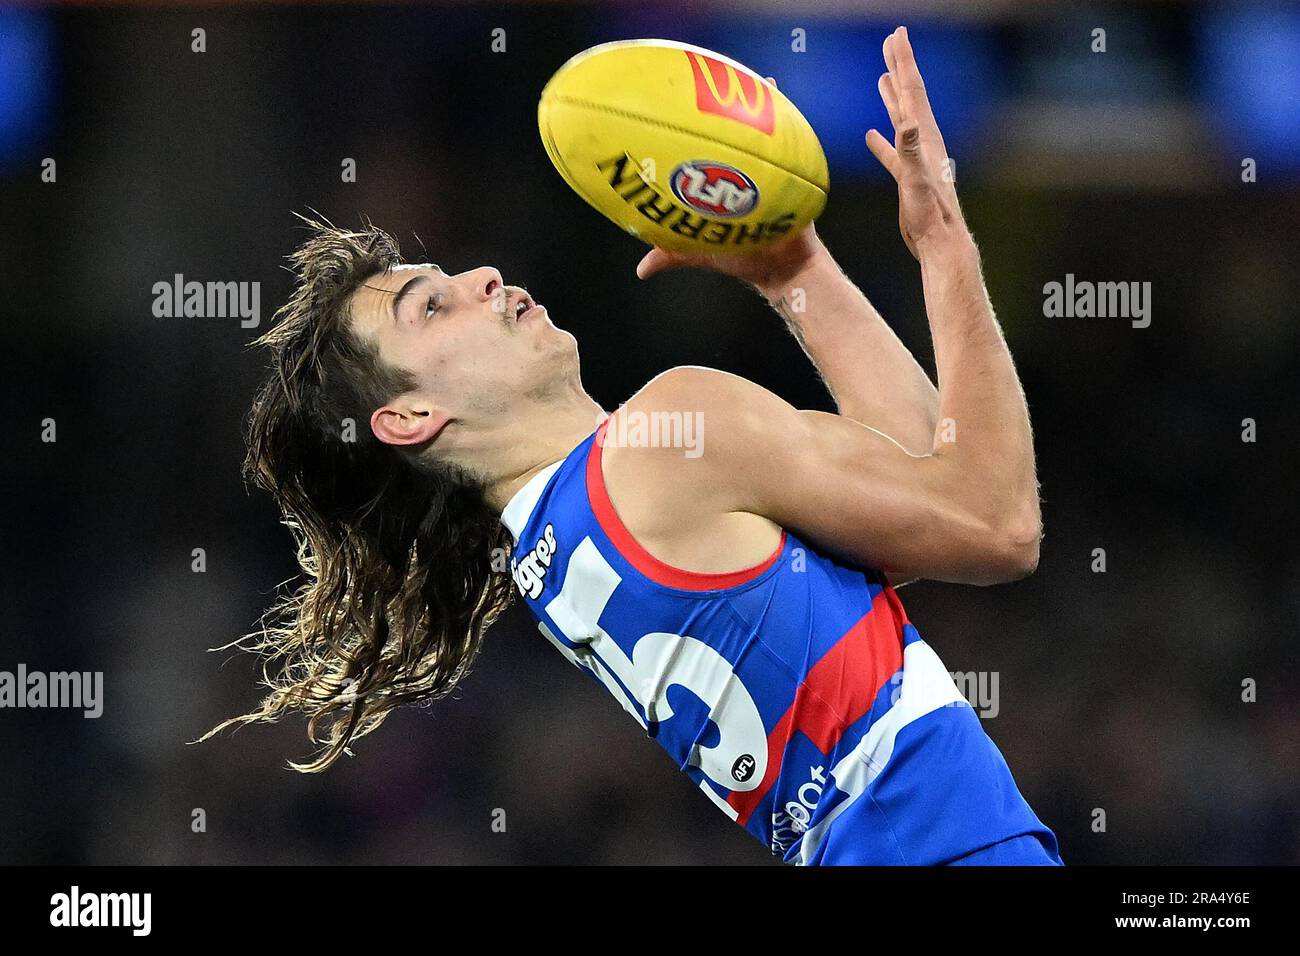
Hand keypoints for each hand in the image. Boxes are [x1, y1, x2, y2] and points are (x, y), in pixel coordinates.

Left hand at [636, 75, 826, 290]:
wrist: (779, 269)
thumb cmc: (739, 258)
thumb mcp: (699, 252)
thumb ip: (671, 255)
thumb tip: (642, 269)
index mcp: (713, 185)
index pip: (697, 149)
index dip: (686, 129)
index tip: (674, 104)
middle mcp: (736, 173)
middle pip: (728, 135)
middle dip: (721, 108)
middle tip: (711, 81)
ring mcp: (763, 172)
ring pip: (758, 135)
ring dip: (758, 108)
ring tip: (757, 83)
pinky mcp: (789, 176)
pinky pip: (790, 149)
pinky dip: (788, 129)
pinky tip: (787, 108)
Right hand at [865, 27, 967, 258]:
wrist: (939, 243)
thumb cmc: (929, 217)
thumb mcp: (917, 182)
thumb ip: (910, 152)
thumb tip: (907, 123)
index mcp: (925, 138)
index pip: (912, 91)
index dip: (904, 62)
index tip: (897, 35)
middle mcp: (923, 143)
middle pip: (908, 96)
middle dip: (900, 67)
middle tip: (893, 39)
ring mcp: (915, 159)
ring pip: (901, 118)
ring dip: (892, 96)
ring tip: (884, 77)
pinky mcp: (908, 177)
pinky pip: (892, 151)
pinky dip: (883, 140)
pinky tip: (872, 134)